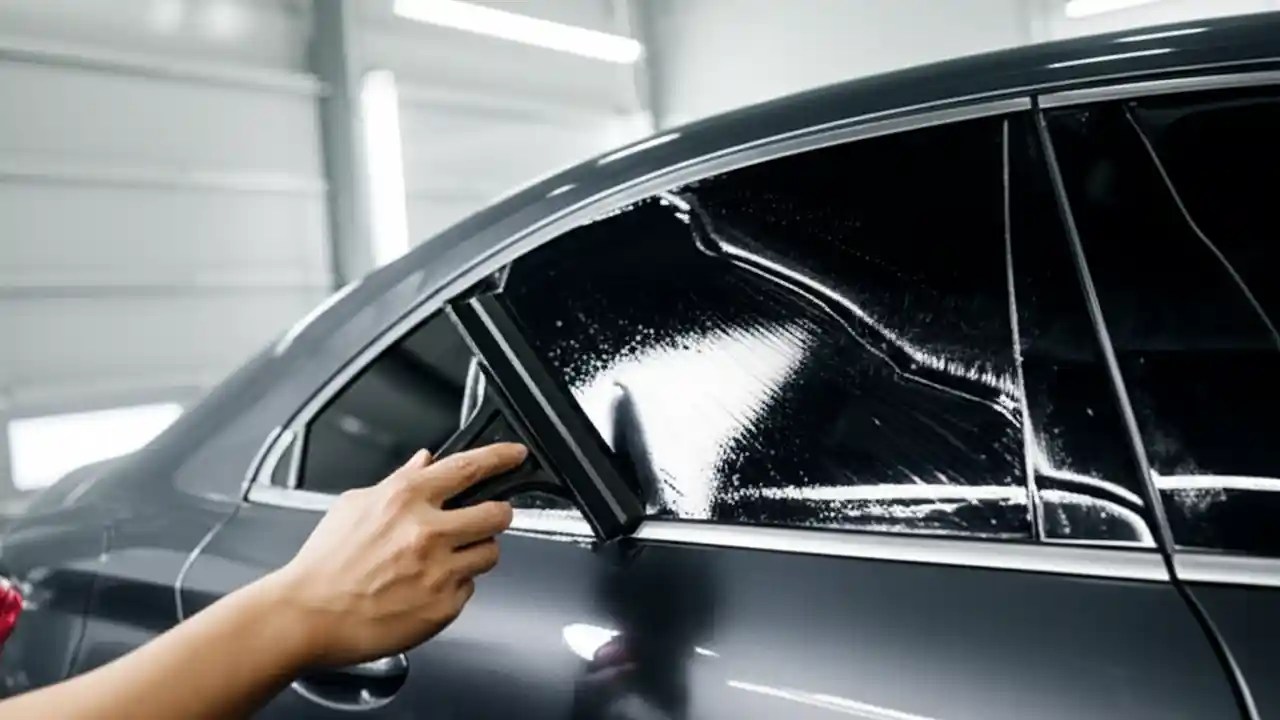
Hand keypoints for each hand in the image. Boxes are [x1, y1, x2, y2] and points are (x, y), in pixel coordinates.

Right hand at [266, 444, 522, 667]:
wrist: (306, 615)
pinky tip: (424, 588)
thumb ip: (398, 481)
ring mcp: (439, 570)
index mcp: (405, 499)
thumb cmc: (324, 564)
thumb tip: (425, 461)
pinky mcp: (443, 605)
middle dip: (495, 515)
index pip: (469, 467)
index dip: (500, 457)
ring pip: (490, 553)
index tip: (516, 455)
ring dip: (475, 554)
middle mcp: (428, 531)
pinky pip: (469, 589)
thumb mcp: (354, 505)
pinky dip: (454, 588)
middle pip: (497, 513)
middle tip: (482, 521)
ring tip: (443, 561)